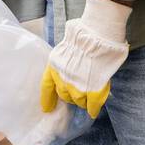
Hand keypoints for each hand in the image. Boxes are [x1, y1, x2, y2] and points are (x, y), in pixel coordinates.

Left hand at [39, 0, 132, 117]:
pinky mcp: (93, 90)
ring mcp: (78, 86)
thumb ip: (64, 61)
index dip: (47, 99)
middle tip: (79, 90)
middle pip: (64, 95)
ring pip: (78, 101)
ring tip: (89, 96)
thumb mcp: (65, 48)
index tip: (47, 108)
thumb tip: (69, 67)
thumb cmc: (83, 34)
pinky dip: (93, 108)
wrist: (97, 33)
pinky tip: (94, 110)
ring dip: (83, 100)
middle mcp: (63, 79)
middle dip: (70, 94)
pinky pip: (92, 105)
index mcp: (54, 66)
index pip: (47, 87)